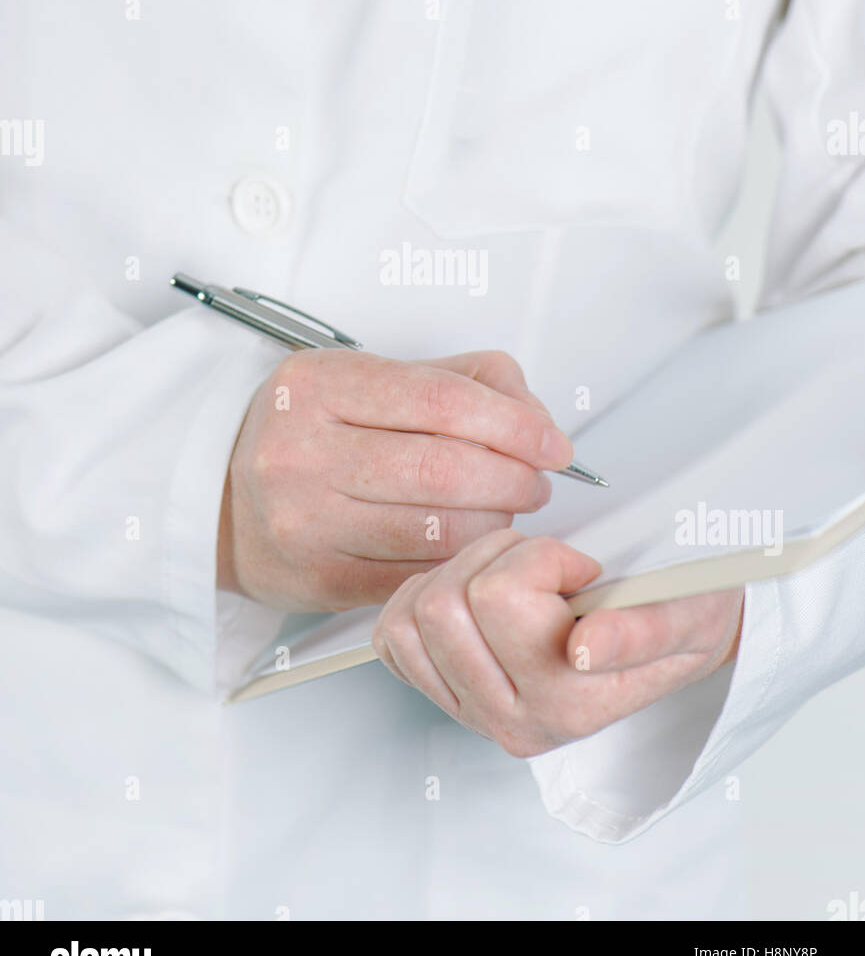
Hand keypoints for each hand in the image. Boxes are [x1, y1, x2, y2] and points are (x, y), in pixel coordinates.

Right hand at [218, 351, 573, 611]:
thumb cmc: (308, 433)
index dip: (516, 425)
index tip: (552, 443)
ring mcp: (305, 520)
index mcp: (318, 385)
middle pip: (446, 470)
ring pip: (438, 530)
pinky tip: (466, 544)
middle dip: (514, 478)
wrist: (223, 499)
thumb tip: (534, 418)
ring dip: (495, 523)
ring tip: (502, 509)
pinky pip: (417, 574)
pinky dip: (459, 561)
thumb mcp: (369, 377)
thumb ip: (460, 380)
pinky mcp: (317, 578)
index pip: (444, 401)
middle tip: (535, 481)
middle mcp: (301, 451)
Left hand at [372, 529, 743, 756]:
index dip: (543, 558)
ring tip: (516, 578)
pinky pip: (393, 637)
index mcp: (569, 705)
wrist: (674, 646)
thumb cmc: (678, 621)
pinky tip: (476, 594)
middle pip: (443, 605)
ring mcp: (474, 712)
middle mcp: (514, 720)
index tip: (583, 571)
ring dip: (460, 573)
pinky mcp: (444, 694)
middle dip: (496, 559)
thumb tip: (586, 646)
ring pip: (412, 615)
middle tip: (546, 568)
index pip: (500, 599)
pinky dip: (426, 596)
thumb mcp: (687, 616)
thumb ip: (643, 631)